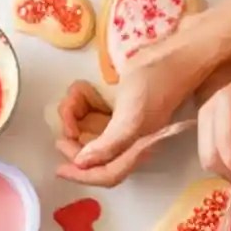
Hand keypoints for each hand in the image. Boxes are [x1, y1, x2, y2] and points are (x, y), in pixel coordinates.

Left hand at [56, 48, 203, 186]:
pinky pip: (90, 114)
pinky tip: (81, 92)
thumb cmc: (157, 83)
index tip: (59, 168)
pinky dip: (81, 104)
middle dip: (75, 141)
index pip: (106, 175)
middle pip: (92, 156)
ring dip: (75, 117)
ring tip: (74, 100)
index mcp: (135, 150)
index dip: (82, 176)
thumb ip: (109, 144)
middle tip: (63, 129)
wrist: (171, 54)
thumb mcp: (132, 115)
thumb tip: (83, 164)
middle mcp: (127, 143)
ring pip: (87, 133)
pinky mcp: (116, 110)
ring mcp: (120, 126)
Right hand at [198, 68, 230, 181]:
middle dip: (228, 170)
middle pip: (210, 154)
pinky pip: (207, 151)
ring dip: (224, 168)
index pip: (225, 138)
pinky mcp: (200, 124)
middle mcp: (208, 108)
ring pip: (205, 157)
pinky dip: (221, 160)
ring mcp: (201, 117)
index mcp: (228, 99)